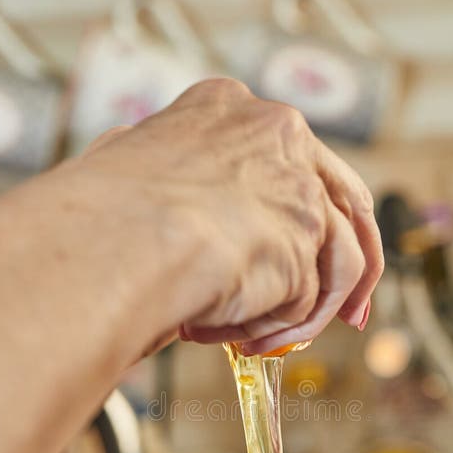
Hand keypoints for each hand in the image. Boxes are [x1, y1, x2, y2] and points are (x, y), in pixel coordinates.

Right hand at [70, 77, 382, 356]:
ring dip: (306, 309)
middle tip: (350, 308)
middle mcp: (278, 137)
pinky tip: (242, 338)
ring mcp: (300, 189)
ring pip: (337, 256)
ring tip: (263, 340)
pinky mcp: (306, 242)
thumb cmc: (100, 213)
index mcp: (229, 111)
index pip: (289, 159)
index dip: (297, 208)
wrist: (118, 237)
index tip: (295, 247)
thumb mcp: (125, 166)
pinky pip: (308, 299)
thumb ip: (160, 173)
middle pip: (345, 199)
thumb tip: (142, 178)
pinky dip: (279, 327)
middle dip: (353, 261)